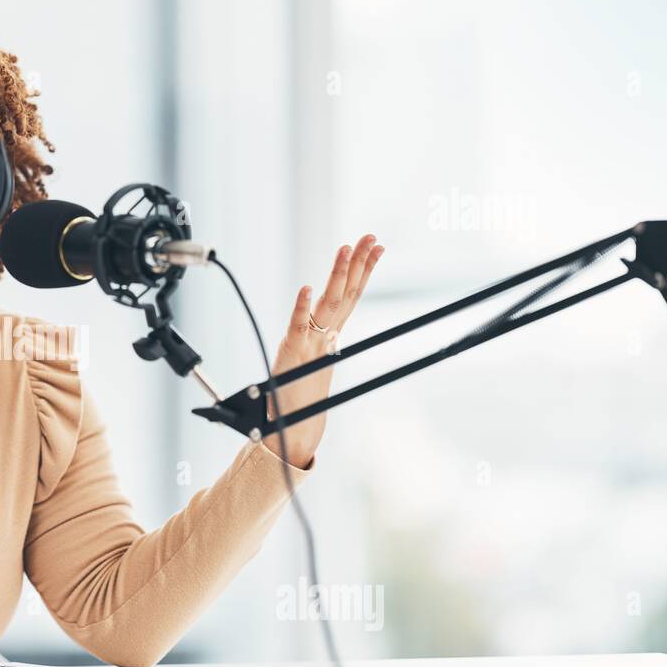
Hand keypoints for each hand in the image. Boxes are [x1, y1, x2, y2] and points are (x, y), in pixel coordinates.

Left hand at [261, 234, 383, 468]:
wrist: (289, 429)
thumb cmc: (296, 396)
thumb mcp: (310, 359)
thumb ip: (317, 338)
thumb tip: (321, 315)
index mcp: (330, 335)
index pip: (351, 295)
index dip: (363, 270)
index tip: (376, 246)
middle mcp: (324, 336)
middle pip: (346, 293)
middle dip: (359, 263)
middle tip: (371, 237)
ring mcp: (310, 343)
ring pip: (328, 304)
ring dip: (337, 276)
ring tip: (346, 249)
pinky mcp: (291, 353)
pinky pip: (298, 326)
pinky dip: (301, 307)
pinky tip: (306, 288)